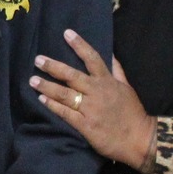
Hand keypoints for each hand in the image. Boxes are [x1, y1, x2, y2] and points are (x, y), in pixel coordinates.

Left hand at [30, 29, 153, 166]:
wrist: (140, 140)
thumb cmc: (133, 113)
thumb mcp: (127, 88)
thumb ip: (117, 71)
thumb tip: (111, 54)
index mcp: (107, 81)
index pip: (92, 58)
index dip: (79, 45)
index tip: (66, 33)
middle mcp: (97, 92)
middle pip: (71, 75)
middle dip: (53, 66)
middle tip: (38, 59)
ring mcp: (90, 109)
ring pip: (65, 94)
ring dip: (47, 86)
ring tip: (32, 80)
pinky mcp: (86, 125)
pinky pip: (66, 113)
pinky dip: (53, 106)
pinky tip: (41, 100)